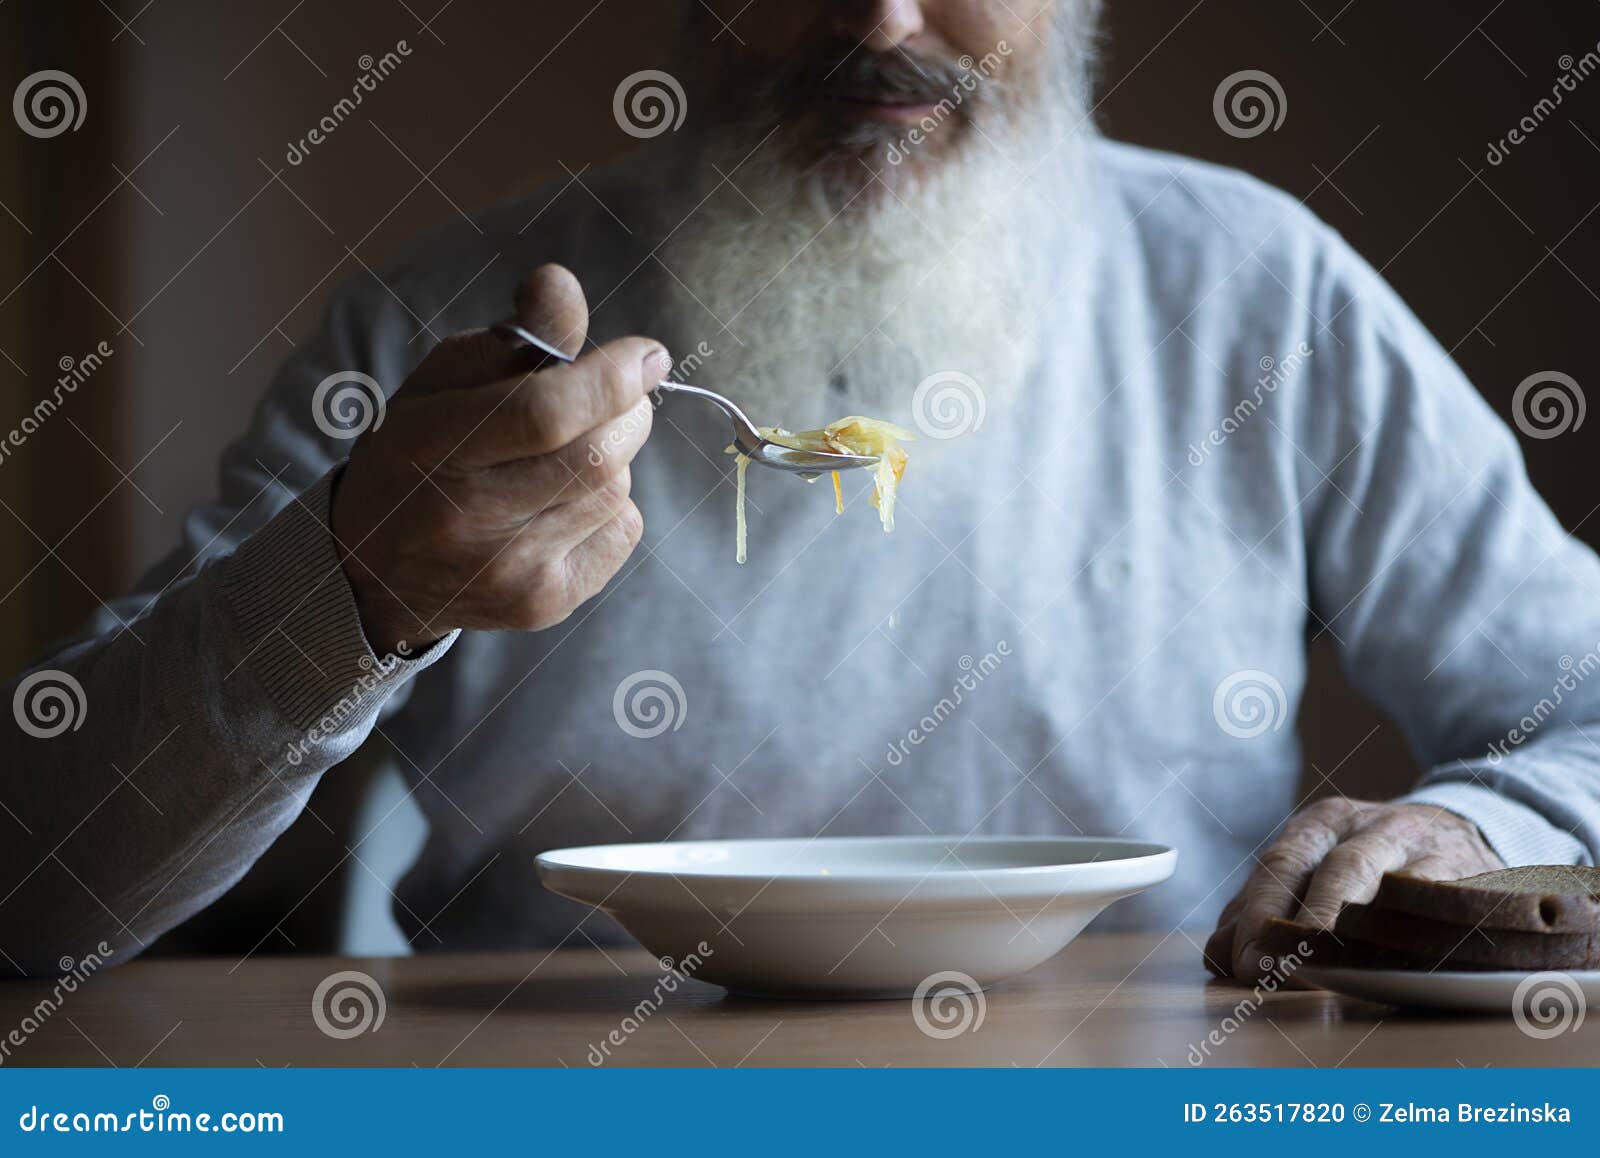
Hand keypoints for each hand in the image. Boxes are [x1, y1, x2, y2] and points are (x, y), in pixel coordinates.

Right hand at [330, 264, 666, 653]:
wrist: (378, 574)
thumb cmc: (420, 454)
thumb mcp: (445, 381)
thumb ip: (513, 336)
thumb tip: (562, 284)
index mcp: (431, 447)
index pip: (543, 413)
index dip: (609, 378)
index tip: (647, 354)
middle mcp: (468, 520)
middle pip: (596, 454)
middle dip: (622, 412)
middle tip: (604, 400)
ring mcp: (510, 571)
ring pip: (615, 490)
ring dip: (611, 457)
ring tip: (564, 455)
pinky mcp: (545, 603)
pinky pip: (622, 531)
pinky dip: (611, 505)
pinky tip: (563, 503)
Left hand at [1203, 797, 1502, 980]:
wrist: (1459, 828)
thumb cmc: (1369, 863)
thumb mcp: (1314, 870)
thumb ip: (1263, 910)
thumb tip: (1218, 954)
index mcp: (1320, 825)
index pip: (1282, 863)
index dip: (1259, 912)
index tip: (1243, 960)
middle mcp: (1369, 826)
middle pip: (1333, 870)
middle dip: (1303, 923)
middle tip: (1278, 969)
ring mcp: (1422, 844)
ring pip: (1388, 882)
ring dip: (1357, 929)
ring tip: (1331, 967)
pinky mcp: (1469, 869)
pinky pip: (1441, 900)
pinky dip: (1420, 929)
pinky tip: (1402, 959)